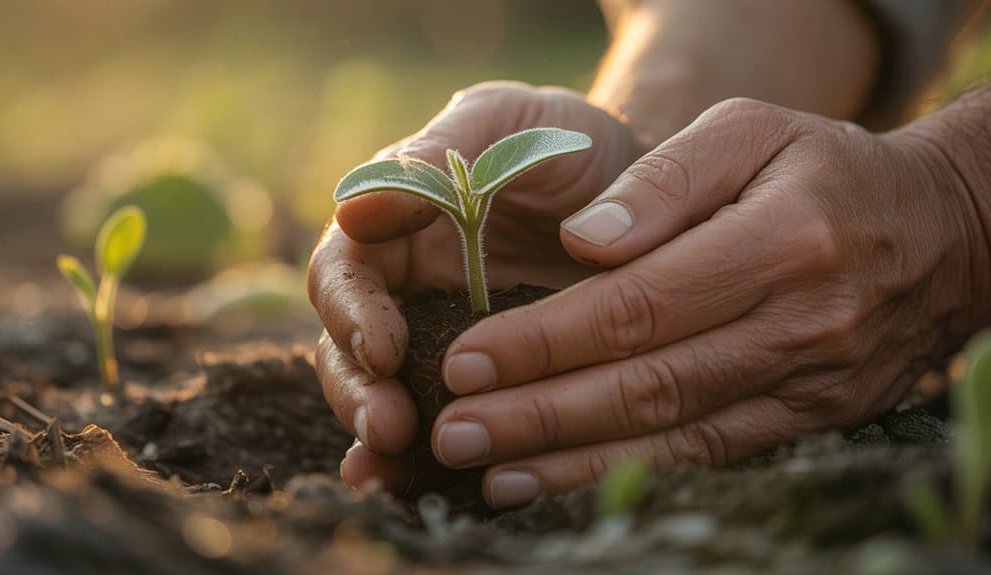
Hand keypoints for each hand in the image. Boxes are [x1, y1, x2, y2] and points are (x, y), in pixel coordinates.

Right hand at [307, 82, 643, 491]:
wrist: (647, 191)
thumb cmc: (567, 143)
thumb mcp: (508, 124)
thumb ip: (441, 151)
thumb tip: (354, 207)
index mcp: (394, 228)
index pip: (343, 274)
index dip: (350, 313)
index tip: (383, 347)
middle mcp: (408, 293)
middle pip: (351, 351)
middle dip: (360, 392)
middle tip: (388, 429)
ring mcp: (447, 345)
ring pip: (393, 399)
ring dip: (387, 441)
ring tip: (399, 474)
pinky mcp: (492, 386)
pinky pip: (456, 425)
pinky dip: (444, 462)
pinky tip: (451, 492)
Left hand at [427, 98, 986, 506]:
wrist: (942, 236)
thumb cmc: (828, 170)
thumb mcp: (754, 130)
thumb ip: (667, 178)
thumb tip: (584, 242)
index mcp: (782, 241)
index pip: (640, 305)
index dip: (546, 340)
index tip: (468, 359)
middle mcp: (798, 324)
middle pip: (647, 382)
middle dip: (540, 413)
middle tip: (454, 431)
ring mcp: (808, 384)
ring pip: (673, 434)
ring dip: (573, 460)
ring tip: (489, 471)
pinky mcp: (810, 421)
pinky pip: (710, 455)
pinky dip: (631, 474)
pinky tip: (565, 482)